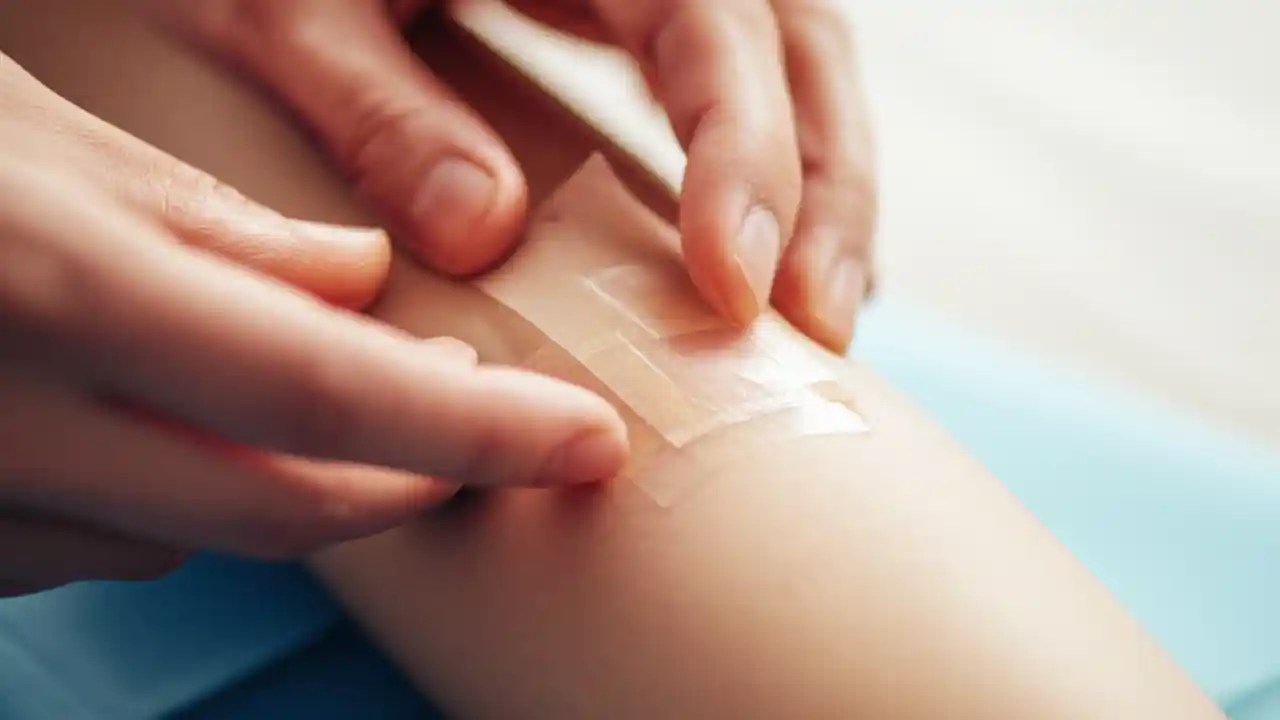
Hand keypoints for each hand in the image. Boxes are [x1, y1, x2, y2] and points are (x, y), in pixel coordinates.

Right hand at [0, 55, 626, 595]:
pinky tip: (192, 423)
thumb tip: (359, 282)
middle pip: (281, 503)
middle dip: (412, 476)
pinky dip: (188, 494)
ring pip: (199, 538)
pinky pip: (109, 547)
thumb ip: (215, 220)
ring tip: (332, 386)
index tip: (585, 442)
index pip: (324, 391)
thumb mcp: (44, 132)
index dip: (476, 430)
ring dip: (295, 477)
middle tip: (491, 418)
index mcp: (63, 287)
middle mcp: (15, 421)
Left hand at [158, 0, 875, 350]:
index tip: (735, 283)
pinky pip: (751, 86)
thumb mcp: (289, 9)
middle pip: (795, 48)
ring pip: (797, 67)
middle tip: (817, 328)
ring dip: (821, 192)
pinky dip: (781, 174)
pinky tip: (779, 262)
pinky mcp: (649, 16)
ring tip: (822, 318)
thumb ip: (377, 108)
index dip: (742, 153)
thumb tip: (487, 233)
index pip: (714, 24)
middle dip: (821, 190)